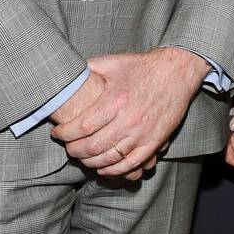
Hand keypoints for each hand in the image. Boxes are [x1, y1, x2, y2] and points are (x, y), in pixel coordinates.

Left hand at [50, 47, 208, 178]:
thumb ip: (89, 68)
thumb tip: (67, 71)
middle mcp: (128, 120)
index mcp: (115, 100)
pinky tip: (103, 168)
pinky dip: (115, 170)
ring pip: (110, 158)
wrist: (176, 72)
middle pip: (93, 146)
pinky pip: (131, 164)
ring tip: (81, 158)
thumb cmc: (142, 66)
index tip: (57, 134)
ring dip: (91, 163)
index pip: (82, 126)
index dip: (65, 133)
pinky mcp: (154, 141)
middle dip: (74, 150)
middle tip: (67, 148)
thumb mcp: (113, 62)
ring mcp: (142, 133)